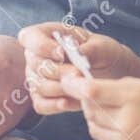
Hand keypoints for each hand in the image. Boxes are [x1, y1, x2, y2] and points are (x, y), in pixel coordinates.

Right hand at [16, 22, 139, 114]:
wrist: (111, 75)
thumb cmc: (103, 54)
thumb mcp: (103, 47)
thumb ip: (91, 49)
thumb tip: (78, 53)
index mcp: (46, 34)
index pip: (28, 37)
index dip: (41, 45)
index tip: (61, 53)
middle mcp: (36, 56)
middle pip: (35, 64)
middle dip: (58, 71)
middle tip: (78, 74)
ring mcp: (36, 78)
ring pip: (39, 85)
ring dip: (60, 88)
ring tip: (81, 88)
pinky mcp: (42, 97)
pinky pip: (41, 104)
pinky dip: (55, 105)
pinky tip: (71, 102)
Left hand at [60, 73, 139, 139]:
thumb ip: (124, 87)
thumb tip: (99, 89)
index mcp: (134, 96)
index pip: (90, 91)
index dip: (75, 84)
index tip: (68, 78)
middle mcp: (127, 120)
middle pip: (89, 110)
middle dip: (86, 100)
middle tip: (92, 92)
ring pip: (95, 128)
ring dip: (95, 117)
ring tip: (108, 108)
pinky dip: (106, 132)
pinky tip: (119, 124)